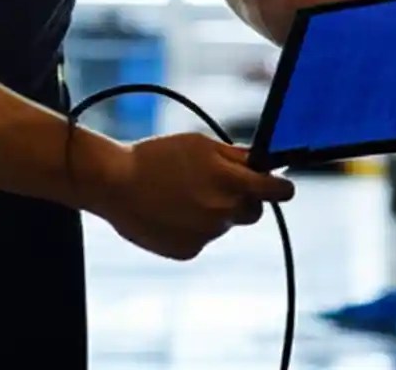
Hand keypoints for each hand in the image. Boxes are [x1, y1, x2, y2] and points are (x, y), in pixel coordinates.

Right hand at [85, 133, 294, 260]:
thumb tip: (266, 162)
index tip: (279, 186)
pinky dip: (192, 227)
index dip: (281, 187)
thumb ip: (238, 156)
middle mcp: (223, 212)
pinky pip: (202, 238)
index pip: (278, 192)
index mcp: (231, 182)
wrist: (114, 184)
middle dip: (245, 199)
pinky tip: (169, 211)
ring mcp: (206, 235)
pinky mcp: (188, 251)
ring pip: (224, 224)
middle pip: (253, 211)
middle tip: (218, 184)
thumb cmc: (157, 157)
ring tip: (180, 194)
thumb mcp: (200, 144)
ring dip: (213, 212)